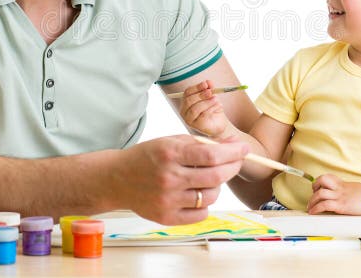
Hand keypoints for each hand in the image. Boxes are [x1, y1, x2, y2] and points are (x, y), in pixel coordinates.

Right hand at [114, 135, 247, 224]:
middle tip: (237, 161)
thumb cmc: (147, 157)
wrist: (116, 179)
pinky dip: (205, 203)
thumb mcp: (171, 141)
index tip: (244, 148)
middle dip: (232, 167)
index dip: (233, 152)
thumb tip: (233, 142)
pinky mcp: (166, 217)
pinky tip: (197, 194)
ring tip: (209, 178)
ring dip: (217, 186)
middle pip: (215, 176)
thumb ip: (201, 142)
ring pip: (210, 196)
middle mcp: (168, 177)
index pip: (211, 155)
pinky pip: (200, 214)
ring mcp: (167, 200)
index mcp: (169, 153)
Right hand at [178, 81, 232, 138]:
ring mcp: (189, 120)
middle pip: (189, 100)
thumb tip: (209, 82)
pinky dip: (211, 109)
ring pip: (195, 109)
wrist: (218, 124)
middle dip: (200, 95)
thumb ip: (209, 89)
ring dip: (206, 102)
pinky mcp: (197, 126)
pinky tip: (218, 105)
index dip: (196, 87)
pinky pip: (202, 115)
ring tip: (216, 99)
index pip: (187, 93)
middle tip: (211, 92)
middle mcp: (184, 111)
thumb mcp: (212, 97)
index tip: (206, 84)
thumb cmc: (213, 109)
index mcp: (186, 102)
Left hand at [307, 173, 360, 214]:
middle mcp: (341, 188)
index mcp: (344, 184)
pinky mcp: (342, 206)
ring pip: (320, 194)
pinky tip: (314, 212)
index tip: (317, 187)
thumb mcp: (358, 190)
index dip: (320, 181)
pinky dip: (316, 209)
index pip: (328, 177)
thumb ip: (350, 191)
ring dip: (312, 201)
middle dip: (314, 188)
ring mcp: (341, 196)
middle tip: (312, 197)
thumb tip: (349, 196)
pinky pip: (325, 205)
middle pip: (322, 181)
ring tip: (310, 207)